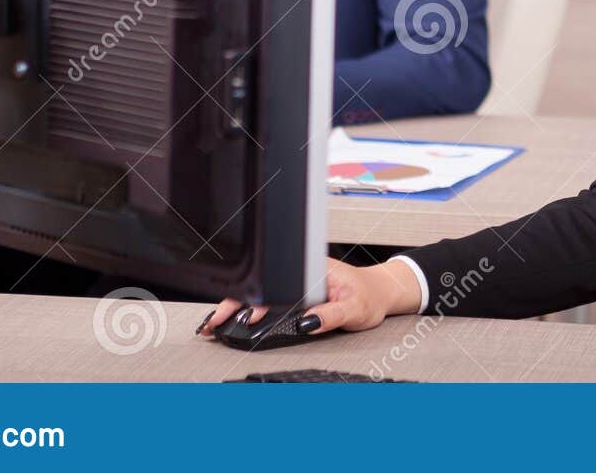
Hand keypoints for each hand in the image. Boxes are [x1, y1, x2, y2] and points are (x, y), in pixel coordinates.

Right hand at [198, 256, 422, 338]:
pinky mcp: (299, 292)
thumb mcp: (355, 308)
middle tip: (213, 324)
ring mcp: (299, 282)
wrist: (382, 291)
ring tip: (215, 322)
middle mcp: (303, 273)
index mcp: (314, 270)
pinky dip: (250, 308)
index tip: (243, 318)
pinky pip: (271, 298)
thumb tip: (307, 322)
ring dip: (237, 306)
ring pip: (262, 292)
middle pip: (262, 287)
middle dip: (233, 303)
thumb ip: (332, 315)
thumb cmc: (371, 296)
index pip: (277, 284)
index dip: (256, 301)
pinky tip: (236, 317)